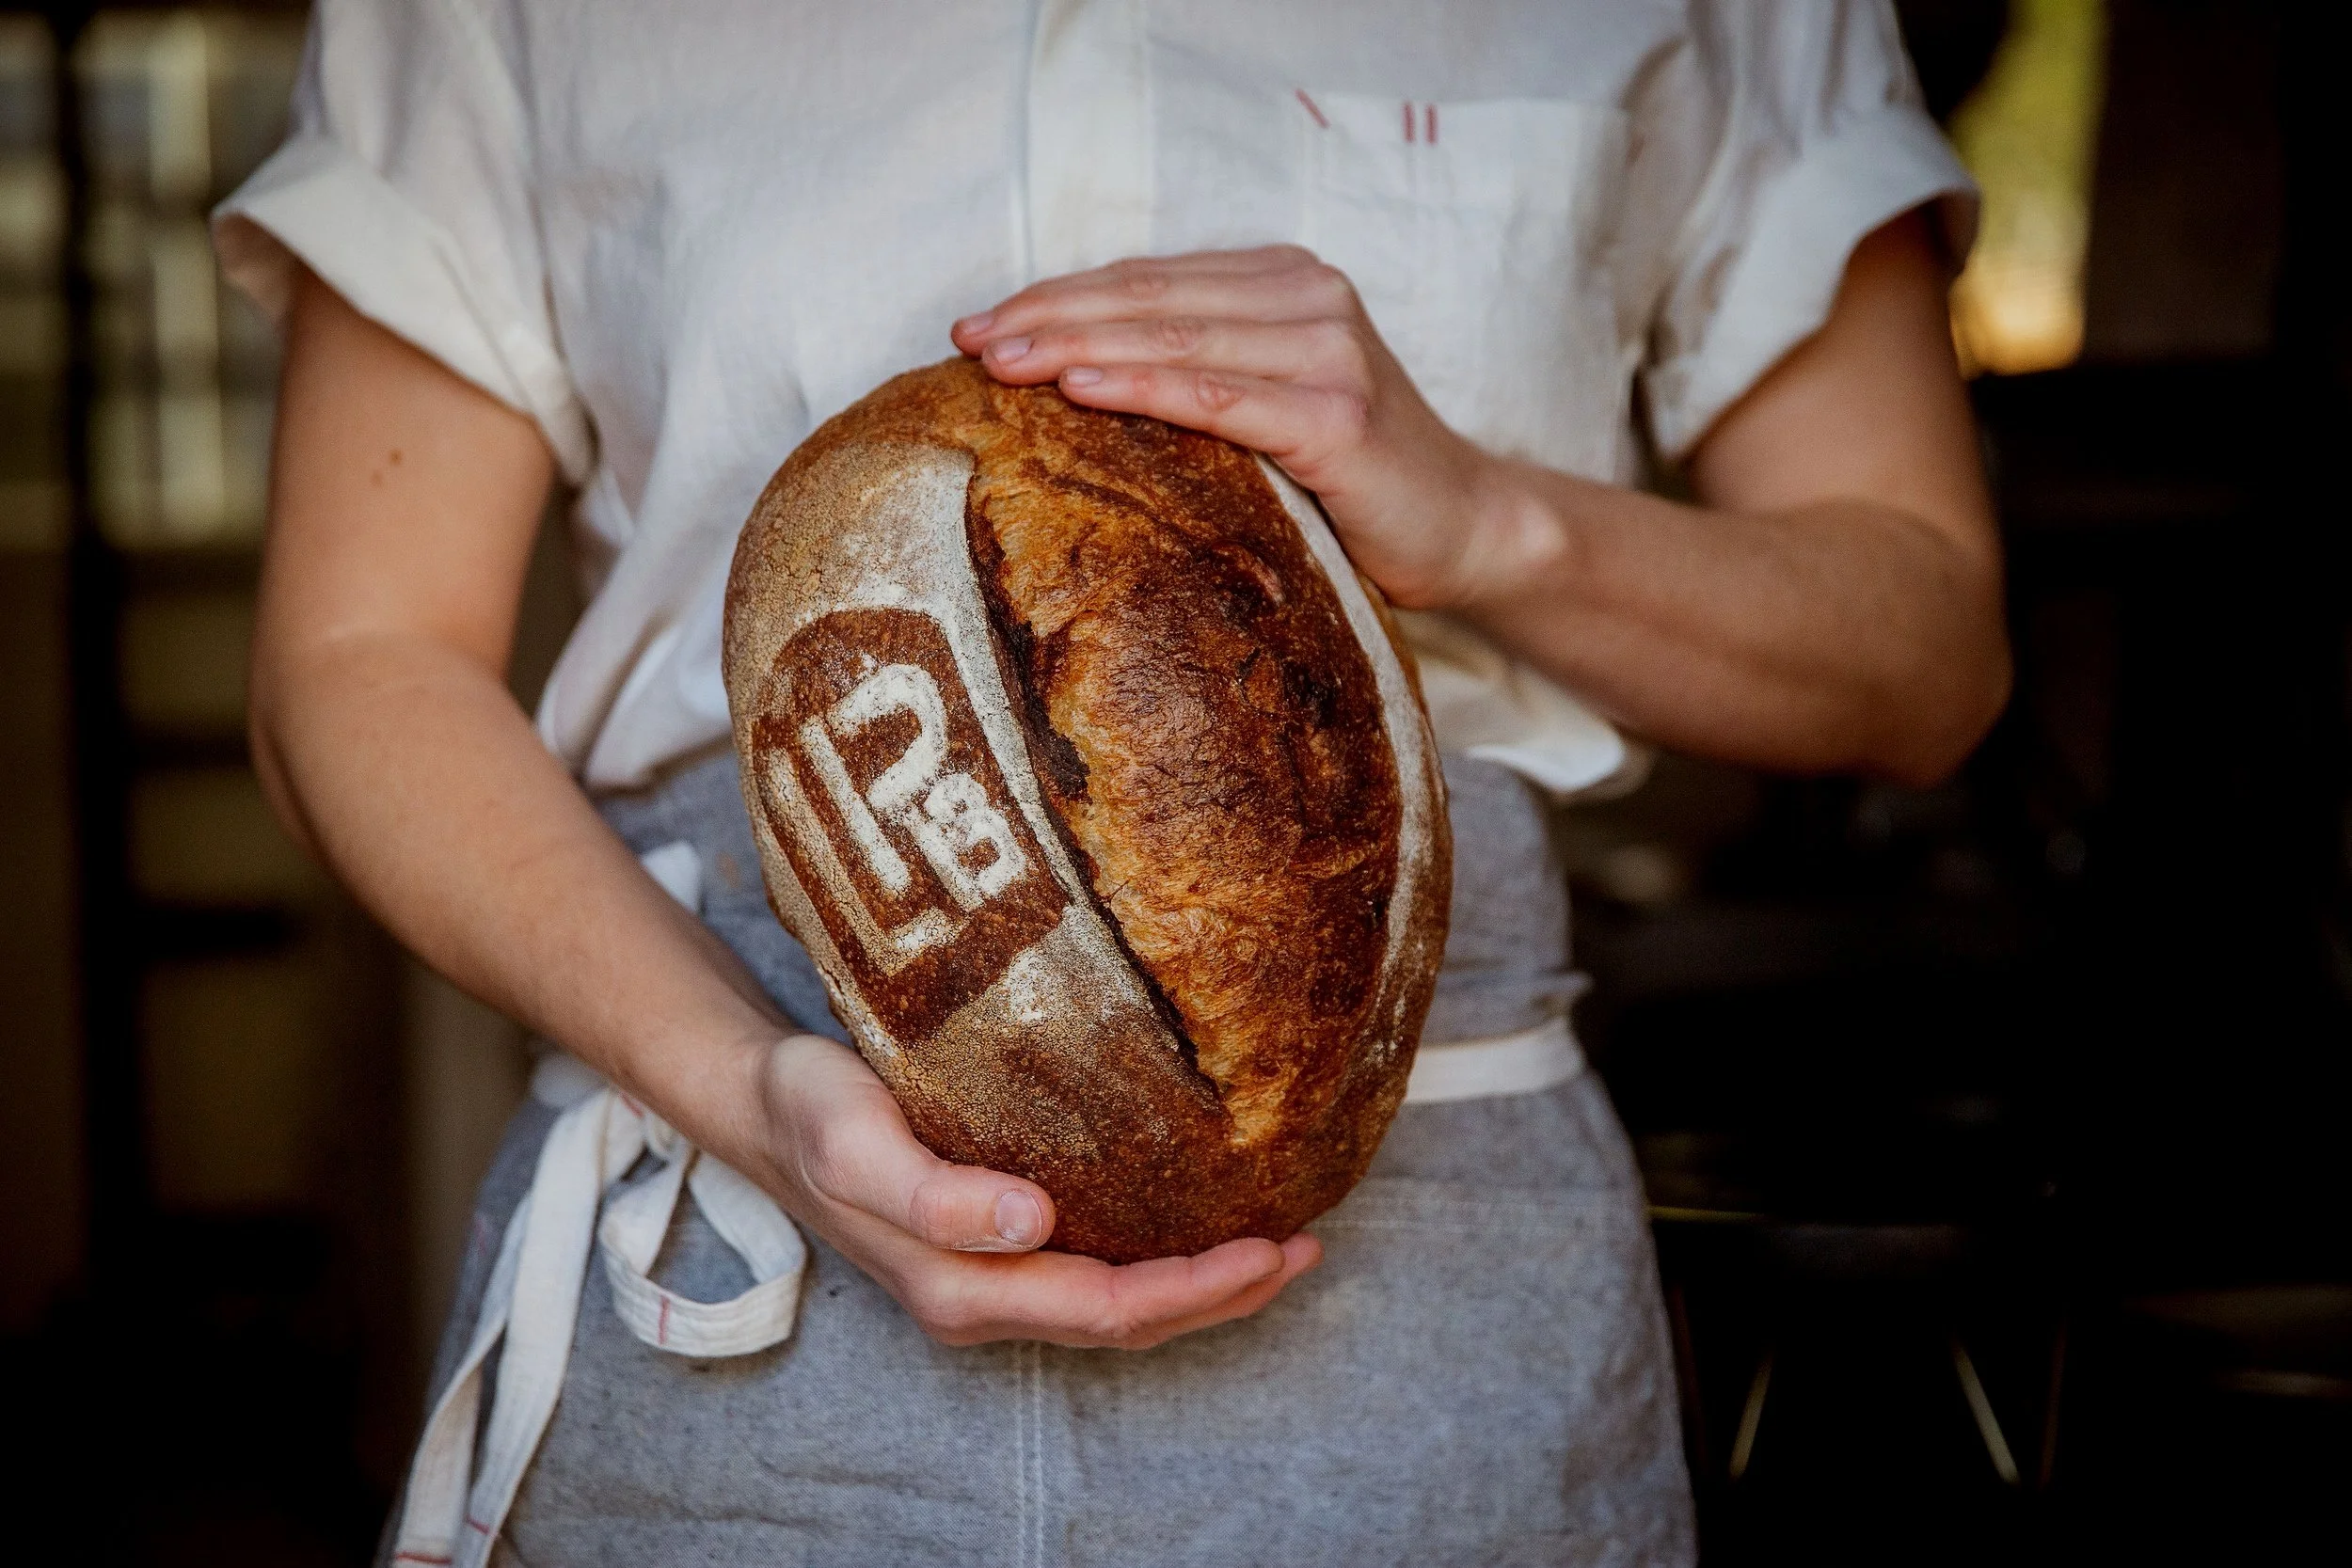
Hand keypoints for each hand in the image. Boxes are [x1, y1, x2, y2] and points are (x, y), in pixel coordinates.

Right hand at [744, 1032, 1321, 1348]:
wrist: (764, 1104)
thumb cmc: (810, 1113)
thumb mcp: (856, 1141)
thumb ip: (934, 1193)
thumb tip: (1032, 1225)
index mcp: (961, 1288)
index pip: (1107, 1307)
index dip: (1196, 1288)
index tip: (1272, 1246)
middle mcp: (984, 1297)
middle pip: (1128, 1321)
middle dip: (1223, 1293)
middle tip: (1305, 1246)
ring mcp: (992, 1277)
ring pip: (1118, 1305)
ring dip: (1203, 1284)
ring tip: (1280, 1244)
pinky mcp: (997, 1243)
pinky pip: (1096, 1270)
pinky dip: (1161, 1258)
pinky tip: (1197, 1219)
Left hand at [952, 246, 1527, 612]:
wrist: (1464, 528)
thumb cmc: (1351, 480)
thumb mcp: (1267, 406)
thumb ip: (1198, 371)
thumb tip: (1069, 377)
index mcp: (1284, 281)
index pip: (1147, 279)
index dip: (1058, 296)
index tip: (978, 324)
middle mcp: (1309, 298)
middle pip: (1150, 299)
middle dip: (1048, 318)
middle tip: (967, 341)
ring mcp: (1327, 351)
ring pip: (1174, 339)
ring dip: (1076, 347)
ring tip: (1001, 362)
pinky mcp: (1336, 414)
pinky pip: (1217, 397)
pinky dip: (1143, 389)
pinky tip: (1081, 390)